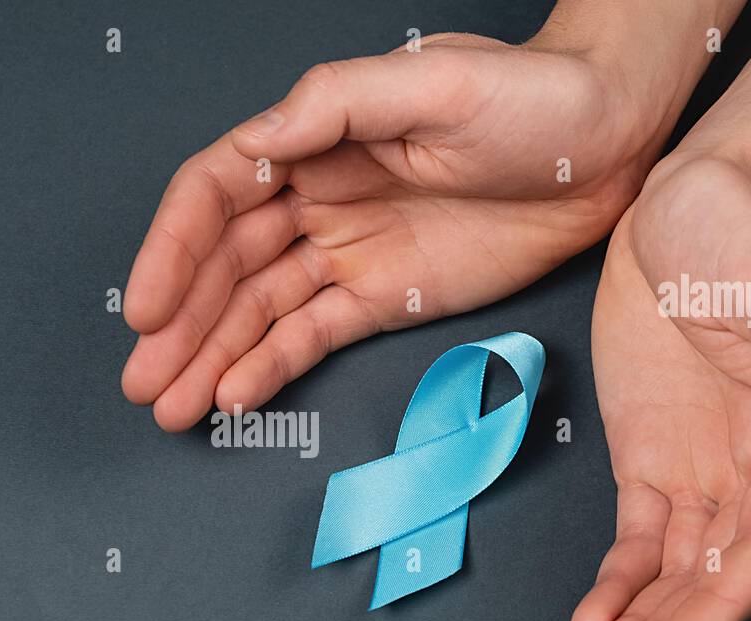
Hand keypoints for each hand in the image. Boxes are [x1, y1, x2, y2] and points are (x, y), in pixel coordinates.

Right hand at [121, 33, 669, 430]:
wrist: (608, 144)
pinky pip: (313, 337)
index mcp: (314, 139)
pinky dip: (271, 368)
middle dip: (181, 327)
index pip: (216, 197)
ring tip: (171, 408)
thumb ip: (336, 106)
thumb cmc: (529, 94)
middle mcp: (316, 198)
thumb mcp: (432, 81)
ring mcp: (347, 251)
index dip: (172, 252)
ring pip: (260, 312)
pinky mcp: (384, 297)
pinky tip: (233, 398)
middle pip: (225, 268)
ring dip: (212, 359)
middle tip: (143, 385)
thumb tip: (260, 142)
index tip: (148, 310)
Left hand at [569, 154, 750, 620]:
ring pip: (669, 572)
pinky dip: (614, 580)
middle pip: (709, 577)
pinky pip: (633, 536)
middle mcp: (749, 472)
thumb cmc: (746, 241)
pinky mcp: (647, 458)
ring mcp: (696, 470)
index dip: (718, 611)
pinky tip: (590, 620)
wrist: (686, 205)